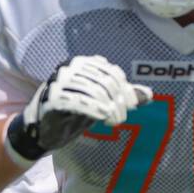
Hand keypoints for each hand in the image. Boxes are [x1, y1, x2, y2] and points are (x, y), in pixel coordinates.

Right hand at [5, 56, 152, 163]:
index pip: (113, 73)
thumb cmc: (74, 112)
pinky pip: (80, 102)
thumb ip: (122, 96)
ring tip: (114, 122)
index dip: (126, 90)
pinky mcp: (53, 98)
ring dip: (110, 109)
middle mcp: (70, 67)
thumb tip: (149, 95)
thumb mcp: (101, 102)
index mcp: (83, 63)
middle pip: (106, 82)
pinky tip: (104, 117)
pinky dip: (95, 109)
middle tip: (121, 118)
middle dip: (119, 101)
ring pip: (95, 91)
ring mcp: (59, 82)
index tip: (130, 106)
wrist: (44, 129)